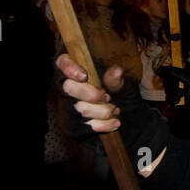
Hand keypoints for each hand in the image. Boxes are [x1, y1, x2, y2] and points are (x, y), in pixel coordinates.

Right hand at [56, 54, 168, 172]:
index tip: (84, 76)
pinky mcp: (73, 125)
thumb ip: (117, 79)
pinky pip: (83, 126)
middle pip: (68, 88)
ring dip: (100, 111)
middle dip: (90, 94)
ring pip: (78, 109)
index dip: (69, 68)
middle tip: (107, 97)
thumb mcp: (124, 85)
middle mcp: (68, 87)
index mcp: (78, 70)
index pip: (62, 62)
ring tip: (115, 110)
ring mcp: (68, 107)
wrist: (127, 119)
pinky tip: (114, 123)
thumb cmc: (122, 95)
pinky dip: (102, 125)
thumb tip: (116, 71)